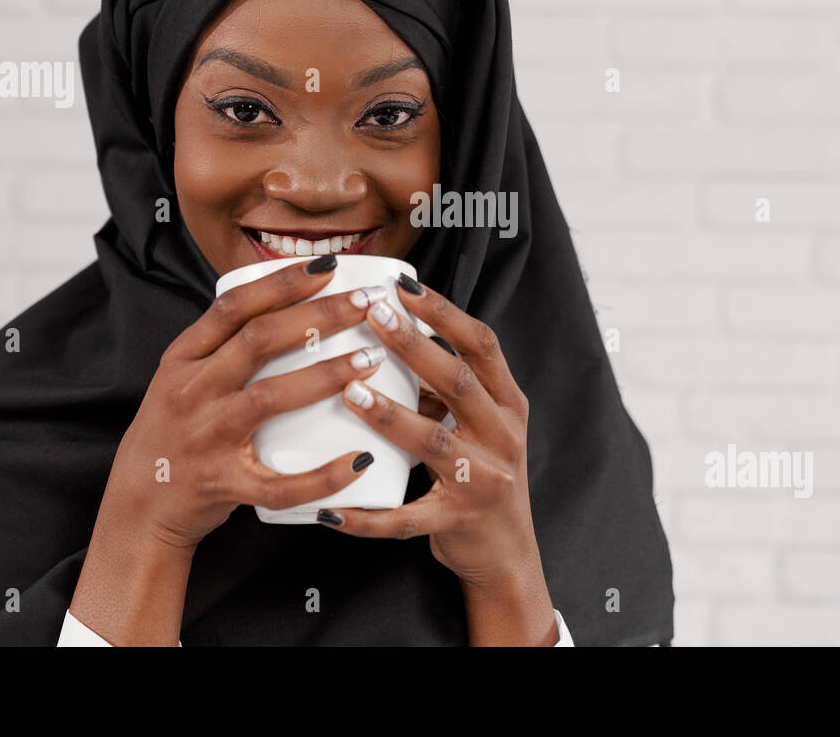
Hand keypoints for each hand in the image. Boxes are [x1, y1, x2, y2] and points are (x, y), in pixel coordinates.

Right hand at [103, 257, 388, 551]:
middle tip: (365, 303)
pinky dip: (323, 475)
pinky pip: (280, 485)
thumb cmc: (171, 437)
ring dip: (325, 375)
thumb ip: (221, 347)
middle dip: (318, 316)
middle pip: (258, 340)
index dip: (281, 283)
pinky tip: (360, 459)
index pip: (232, 307)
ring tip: (370, 359)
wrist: (135, 508)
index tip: (327, 267)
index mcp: (182, 360)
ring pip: (269, 398)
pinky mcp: (223, 485)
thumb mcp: (180, 380)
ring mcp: (206, 439)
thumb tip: (286, 305)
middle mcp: (191, 392)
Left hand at [317, 275, 543, 594]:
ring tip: (350, 392)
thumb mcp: (478, 423)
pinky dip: (367, 516)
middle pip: (458, 382)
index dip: (444, 312)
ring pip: (434, 444)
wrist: (506, 552)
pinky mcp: (456, 522)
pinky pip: (406, 519)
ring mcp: (481, 481)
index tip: (404, 286)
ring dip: (390, 416)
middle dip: (414, 345)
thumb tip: (391, 336)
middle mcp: (502, 437)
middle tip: (372, 315)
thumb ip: (444, 387)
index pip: (482, 345)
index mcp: (507, 404)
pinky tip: (332, 509)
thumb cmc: (481, 474)